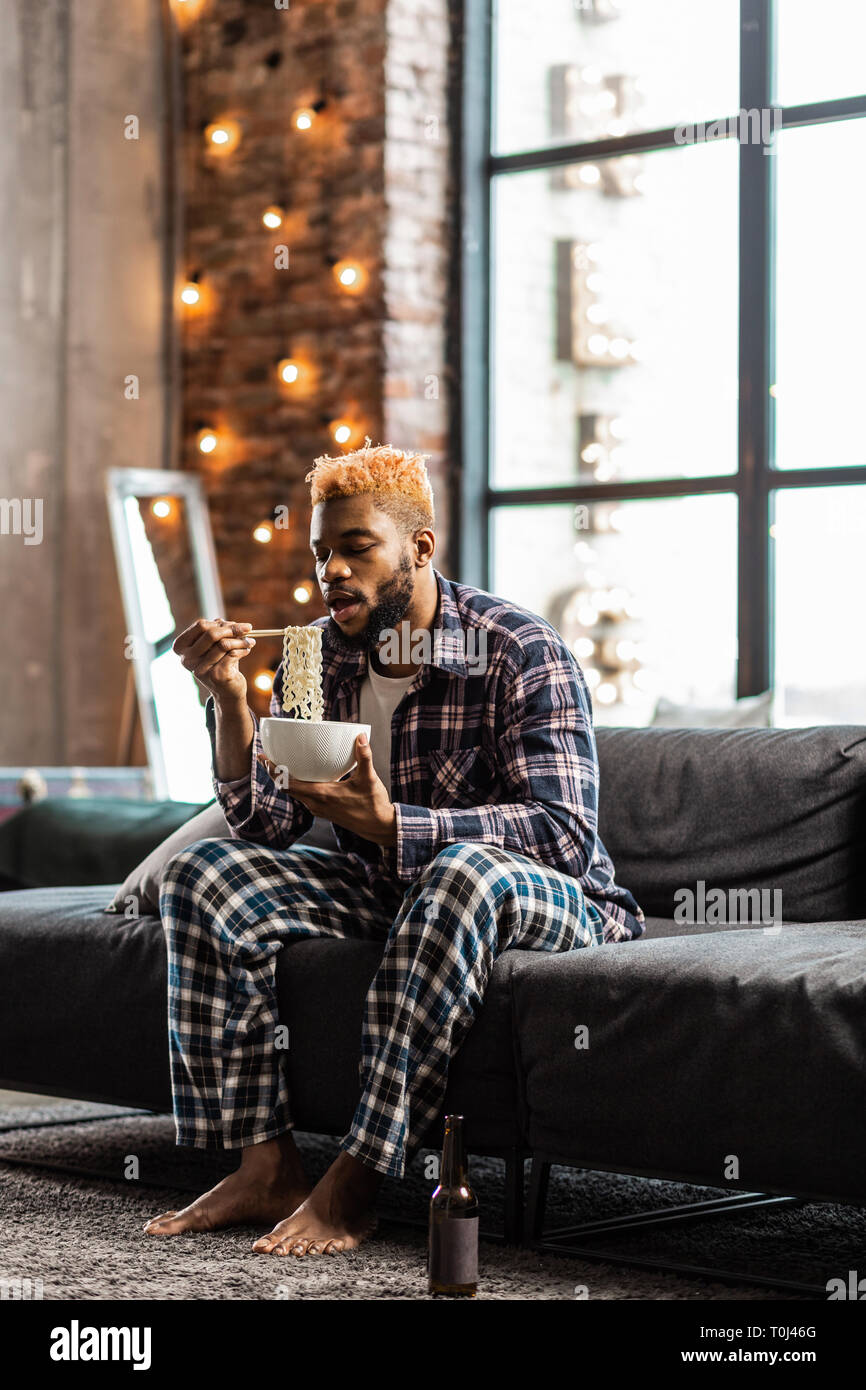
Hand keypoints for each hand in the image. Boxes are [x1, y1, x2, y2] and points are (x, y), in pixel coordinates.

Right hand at [173, 618, 255, 701]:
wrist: (226, 691)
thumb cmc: (220, 662)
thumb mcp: (215, 645)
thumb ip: (219, 631)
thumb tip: (229, 624)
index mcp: (182, 648)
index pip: (200, 625)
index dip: (219, 623)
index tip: (233, 624)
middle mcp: (187, 659)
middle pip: (211, 633)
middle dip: (233, 629)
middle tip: (248, 628)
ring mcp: (200, 668)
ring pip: (224, 644)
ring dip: (241, 640)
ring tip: (250, 641)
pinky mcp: (215, 676)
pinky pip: (232, 654)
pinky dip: (243, 649)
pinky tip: (247, 650)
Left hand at [257, 733, 397, 846]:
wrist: (379, 827)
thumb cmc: (373, 805)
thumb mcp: (369, 779)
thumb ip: (364, 757)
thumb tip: (359, 737)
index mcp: (322, 795)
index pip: (289, 784)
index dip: (274, 772)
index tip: (264, 759)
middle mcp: (316, 803)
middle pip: (286, 788)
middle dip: (275, 773)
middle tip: (267, 757)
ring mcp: (318, 808)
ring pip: (294, 793)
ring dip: (284, 781)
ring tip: (280, 764)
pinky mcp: (323, 810)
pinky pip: (303, 797)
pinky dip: (296, 786)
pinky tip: (301, 776)